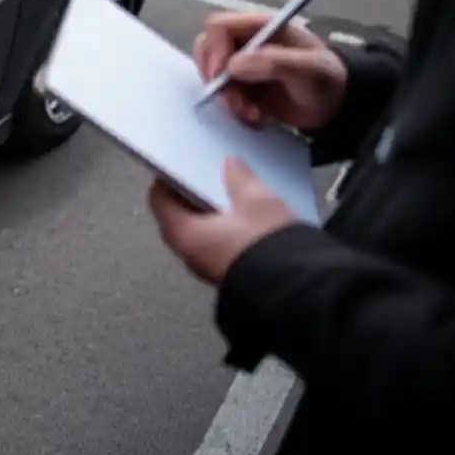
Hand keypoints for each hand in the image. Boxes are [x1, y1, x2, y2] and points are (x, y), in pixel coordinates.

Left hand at [148, 158, 296, 284]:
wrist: (295, 289)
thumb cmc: (268, 246)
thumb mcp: (256, 200)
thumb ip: (239, 178)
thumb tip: (231, 166)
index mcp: (183, 234)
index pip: (159, 200)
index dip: (168, 179)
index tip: (182, 165)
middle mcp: (189, 255)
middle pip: (179, 217)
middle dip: (194, 195)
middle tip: (210, 176)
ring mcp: (207, 268)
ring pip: (201, 233)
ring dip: (213, 214)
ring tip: (233, 193)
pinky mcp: (228, 275)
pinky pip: (218, 246)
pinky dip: (226, 230)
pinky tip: (248, 219)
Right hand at [193, 12, 347, 129]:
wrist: (335, 108)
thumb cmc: (327, 80)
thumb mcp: (309, 70)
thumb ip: (274, 62)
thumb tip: (233, 65)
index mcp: (262, 27)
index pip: (219, 26)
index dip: (214, 48)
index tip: (222, 75)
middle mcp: (247, 43)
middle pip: (207, 51)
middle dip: (216, 79)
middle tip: (234, 100)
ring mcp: (242, 66)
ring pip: (213, 78)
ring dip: (227, 99)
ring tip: (252, 113)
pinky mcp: (241, 88)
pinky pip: (223, 97)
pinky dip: (234, 110)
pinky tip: (256, 117)